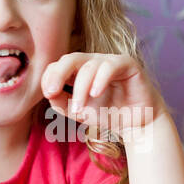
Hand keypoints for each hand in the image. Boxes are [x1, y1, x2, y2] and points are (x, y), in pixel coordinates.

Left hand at [40, 52, 163, 141]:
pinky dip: (100, 79)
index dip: (50, 76)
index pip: (59, 65)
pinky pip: (110, 66)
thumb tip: (49, 92)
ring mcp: (110, 61)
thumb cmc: (107, 114)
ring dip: (80, 88)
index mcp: (79, 70)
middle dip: (58, 74)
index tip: (48, 93)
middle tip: (52, 91)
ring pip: (89, 66)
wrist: (135, 124)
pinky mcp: (127, 64)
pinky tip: (96, 94)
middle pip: (70, 58)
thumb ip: (61, 102)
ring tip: (79, 108)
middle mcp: (93, 62)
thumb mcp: (78, 112)